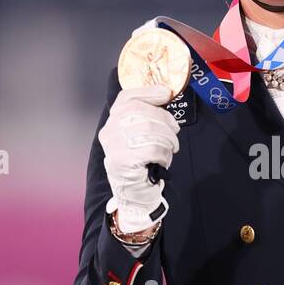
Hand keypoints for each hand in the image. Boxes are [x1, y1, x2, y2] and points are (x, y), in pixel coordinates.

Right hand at [98, 85, 179, 232]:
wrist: (135, 192)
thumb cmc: (142, 160)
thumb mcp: (142, 135)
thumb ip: (148, 115)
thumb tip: (164, 93)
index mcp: (113, 121)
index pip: (127, 98)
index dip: (148, 92)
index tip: (165, 93)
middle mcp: (109, 132)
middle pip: (142, 112)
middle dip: (165, 120)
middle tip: (174, 132)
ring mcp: (113, 146)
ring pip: (149, 130)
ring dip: (168, 138)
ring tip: (170, 148)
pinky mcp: (122, 161)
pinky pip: (152, 149)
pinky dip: (164, 153)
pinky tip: (163, 160)